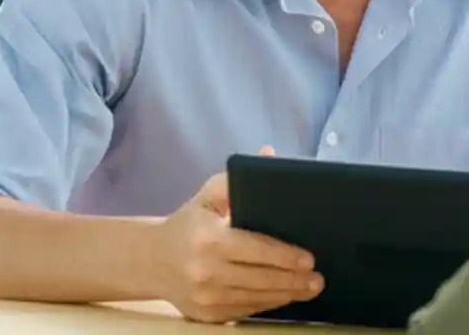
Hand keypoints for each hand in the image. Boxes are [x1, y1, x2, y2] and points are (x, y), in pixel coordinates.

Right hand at [151, 172, 322, 322]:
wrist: (151, 260)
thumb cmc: (189, 223)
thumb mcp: (207, 196)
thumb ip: (238, 178)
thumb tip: (268, 154)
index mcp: (209, 238)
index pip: (256, 249)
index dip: (285, 256)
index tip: (309, 259)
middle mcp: (205, 270)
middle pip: (261, 279)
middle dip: (294, 280)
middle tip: (317, 278)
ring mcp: (205, 297)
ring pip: (256, 298)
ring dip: (286, 295)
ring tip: (309, 288)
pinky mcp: (207, 314)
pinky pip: (246, 310)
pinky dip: (267, 303)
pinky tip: (283, 295)